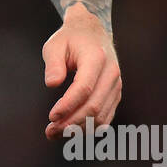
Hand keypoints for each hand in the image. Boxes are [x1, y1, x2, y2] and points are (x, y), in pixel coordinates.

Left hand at [42, 3, 121, 140]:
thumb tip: (52, 84)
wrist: (92, 32)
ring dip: (78, 129)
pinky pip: (105, 117)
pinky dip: (89, 128)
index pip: (84, 88)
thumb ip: (53, 64)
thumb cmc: (70, 39)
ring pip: (101, 116)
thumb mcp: (55, 45)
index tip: (51, 116)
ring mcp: (116, 85)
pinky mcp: (115, 94)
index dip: (68, 105)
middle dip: (71, 123)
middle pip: (94, 106)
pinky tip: (71, 130)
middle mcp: (111, 73)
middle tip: (50, 132)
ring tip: (56, 133)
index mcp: (96, 58)